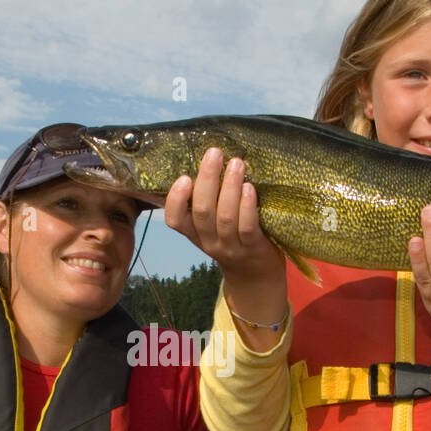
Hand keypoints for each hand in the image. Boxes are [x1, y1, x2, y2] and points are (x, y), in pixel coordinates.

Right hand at [166, 147, 286, 346]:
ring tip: (236, 164)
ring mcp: (231, 247)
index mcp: (195, 234)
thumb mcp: (213, 228)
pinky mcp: (253, 248)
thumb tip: (210, 162)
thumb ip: (209, 203)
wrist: (255, 277)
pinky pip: (247, 227)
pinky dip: (247, 206)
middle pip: (202, 212)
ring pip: (225, 217)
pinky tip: (249, 188)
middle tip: (214, 153)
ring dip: (230, 187)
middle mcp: (209, 242)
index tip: (184, 177)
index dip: (176, 199)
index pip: (175, 221)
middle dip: (207, 179)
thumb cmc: (234, 241)